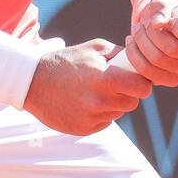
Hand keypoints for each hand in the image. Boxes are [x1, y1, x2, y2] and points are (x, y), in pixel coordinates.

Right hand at [23, 39, 151, 135]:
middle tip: (114, 84)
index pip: (142, 88)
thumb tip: (140, 61)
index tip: (138, 80)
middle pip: (133, 103)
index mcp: (105, 79)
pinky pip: (105, 122)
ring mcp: (91, 118)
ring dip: (113, 103)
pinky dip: (100, 113)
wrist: (34, 82)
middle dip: (128, 93)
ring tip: (94, 90)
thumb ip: (120, 54)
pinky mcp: (83, 129)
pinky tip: (85, 101)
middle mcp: (99, 102)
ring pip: (118, 113)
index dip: (143, 83)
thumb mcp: (94, 48)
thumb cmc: (67, 61)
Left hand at [123, 0, 177, 87]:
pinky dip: (134, 54)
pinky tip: (132, 42)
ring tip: (136, 30)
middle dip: (152, 33)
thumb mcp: (163, 1)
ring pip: (156, 60)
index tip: (166, 19)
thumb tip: (158, 24)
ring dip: (141, 42)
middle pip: (172, 49)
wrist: (153, 21)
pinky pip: (146, 71)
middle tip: (144, 23)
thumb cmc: (163, 9)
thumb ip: (162, 10)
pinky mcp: (167, 80)